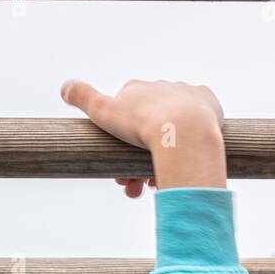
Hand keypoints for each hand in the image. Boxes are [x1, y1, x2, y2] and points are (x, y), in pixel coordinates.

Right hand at [60, 78, 225, 193]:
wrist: (184, 132)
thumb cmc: (141, 125)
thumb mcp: (103, 112)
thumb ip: (82, 98)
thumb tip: (64, 86)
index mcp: (137, 89)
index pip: (123, 116)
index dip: (118, 144)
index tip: (117, 172)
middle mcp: (162, 86)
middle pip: (147, 128)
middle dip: (136, 159)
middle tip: (135, 188)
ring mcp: (188, 95)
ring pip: (172, 131)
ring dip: (161, 159)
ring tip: (155, 184)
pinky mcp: (211, 106)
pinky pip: (197, 128)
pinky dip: (187, 146)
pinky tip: (181, 163)